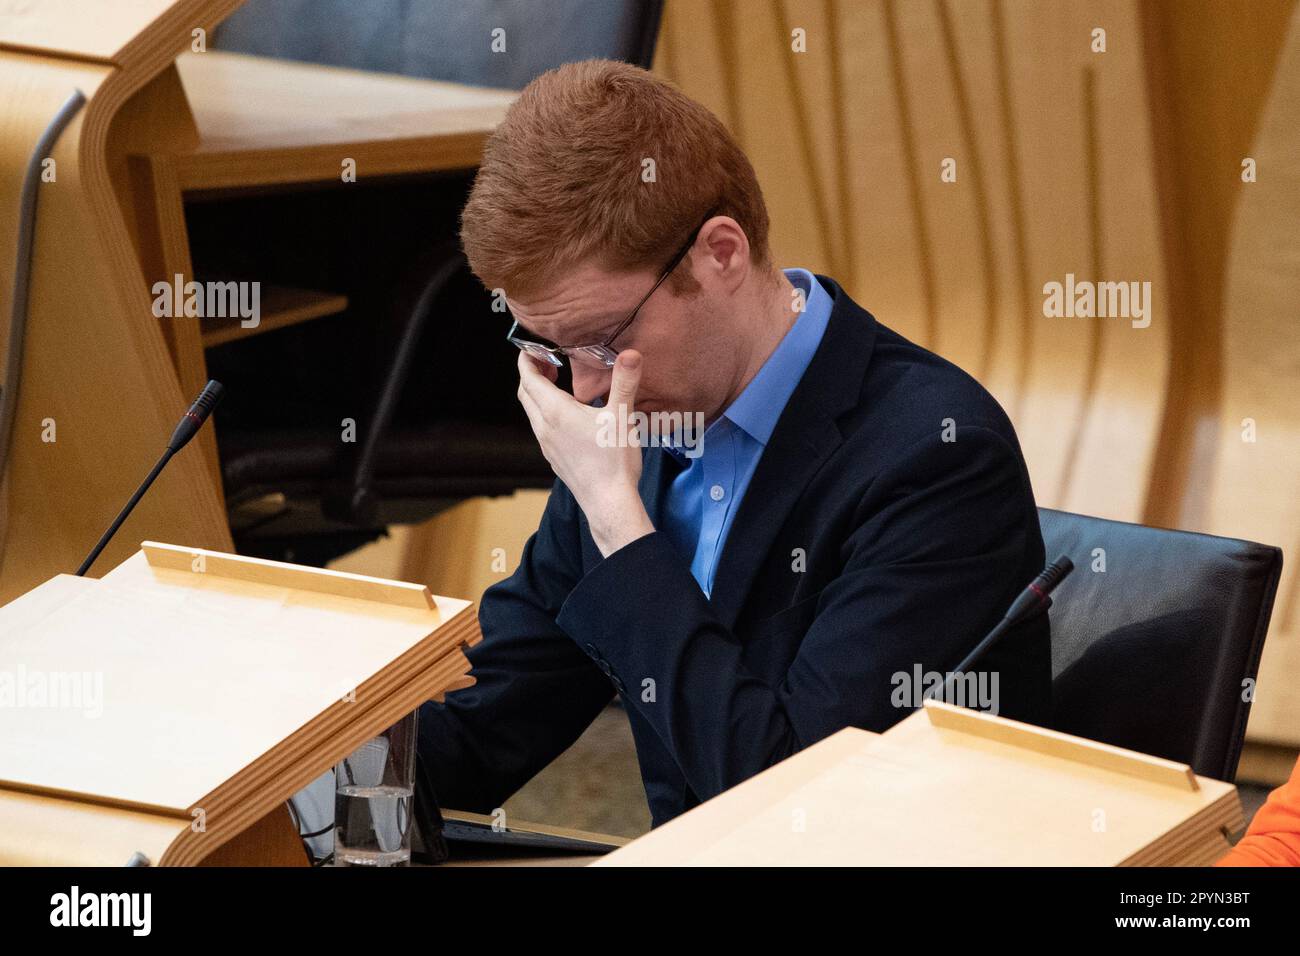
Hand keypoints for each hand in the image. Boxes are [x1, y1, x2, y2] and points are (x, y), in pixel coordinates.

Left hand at [516, 349, 655, 555]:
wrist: (608, 502)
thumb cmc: (614, 461)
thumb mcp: (622, 417)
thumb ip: (625, 383)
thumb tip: (631, 354)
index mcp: (556, 413)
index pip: (529, 379)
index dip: (526, 360)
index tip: (533, 348)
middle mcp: (545, 428)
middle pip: (525, 394)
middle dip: (531, 374)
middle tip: (548, 361)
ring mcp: (547, 445)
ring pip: (532, 412)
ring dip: (538, 393)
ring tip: (558, 383)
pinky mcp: (553, 457)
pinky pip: (540, 428)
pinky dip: (545, 411)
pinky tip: (567, 413)